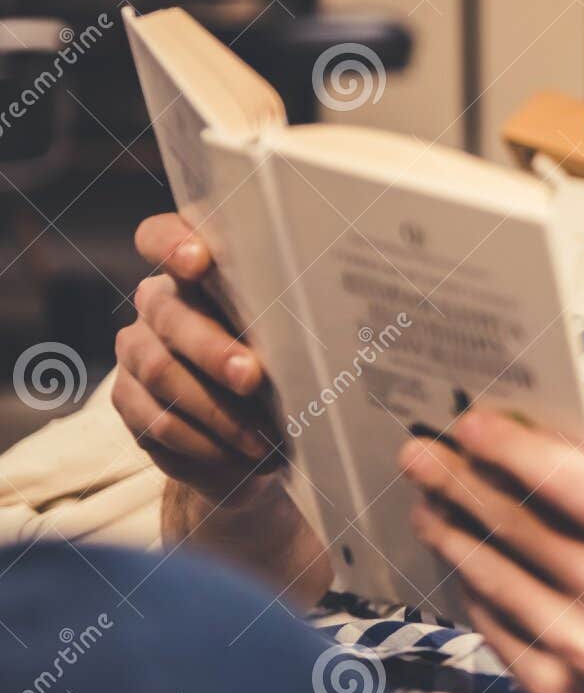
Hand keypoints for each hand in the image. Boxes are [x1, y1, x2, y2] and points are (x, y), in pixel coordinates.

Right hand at [112, 212, 277, 504]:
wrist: (260, 435)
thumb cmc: (289, 364)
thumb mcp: (297, 334)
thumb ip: (296, 314)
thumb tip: (345, 315)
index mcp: (192, 271)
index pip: (159, 237)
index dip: (172, 244)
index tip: (199, 260)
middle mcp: (156, 304)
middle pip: (169, 315)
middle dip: (213, 349)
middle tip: (253, 377)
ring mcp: (137, 353)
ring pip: (161, 373)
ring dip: (216, 409)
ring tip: (264, 437)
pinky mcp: (129, 403)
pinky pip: (157, 423)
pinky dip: (205, 444)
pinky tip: (243, 456)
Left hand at [400, 401, 583, 692]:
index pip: (573, 482)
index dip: (514, 447)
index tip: (473, 423)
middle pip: (520, 525)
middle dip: (460, 481)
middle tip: (421, 454)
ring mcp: (582, 650)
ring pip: (494, 575)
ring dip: (452, 532)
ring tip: (427, 503)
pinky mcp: (555, 689)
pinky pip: (495, 625)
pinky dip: (471, 586)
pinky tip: (459, 560)